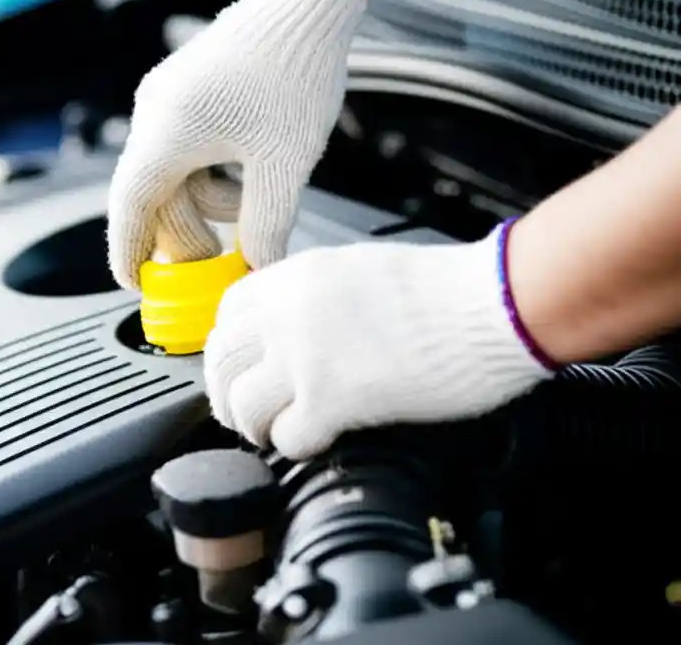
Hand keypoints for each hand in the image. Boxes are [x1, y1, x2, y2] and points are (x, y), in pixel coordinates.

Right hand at [106, 0, 370, 289]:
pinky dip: (205, 175)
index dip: (129, 253)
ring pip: (170, 175)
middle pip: (153, 197)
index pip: (131, 208)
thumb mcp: (285, 163)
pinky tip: (243, 172)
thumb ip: (267, 225)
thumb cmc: (295, 71)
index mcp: (170, 132)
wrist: (302, 5)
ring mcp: (164, 101)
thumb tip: (258, 270)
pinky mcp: (179, 94)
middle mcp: (154, 114)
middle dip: (186, 234)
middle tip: (221, 259)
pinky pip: (179, 150)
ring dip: (205, 203)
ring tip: (251, 201)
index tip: (136, 285)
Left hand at [203, 226, 555, 459]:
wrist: (496, 305)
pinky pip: (286, 438)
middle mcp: (289, 312)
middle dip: (229, 396)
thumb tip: (288, 331)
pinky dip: (296, 447)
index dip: (229, 352)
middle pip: (222, 364)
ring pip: (241, 405)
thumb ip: (314, 297)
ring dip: (257, 427)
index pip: (227, 316)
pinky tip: (318, 441)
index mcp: (297, 276)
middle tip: (250, 415)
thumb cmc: (448, 293)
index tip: (242, 371)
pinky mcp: (333, 398)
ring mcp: (306, 355)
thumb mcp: (359, 272)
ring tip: (279, 433)